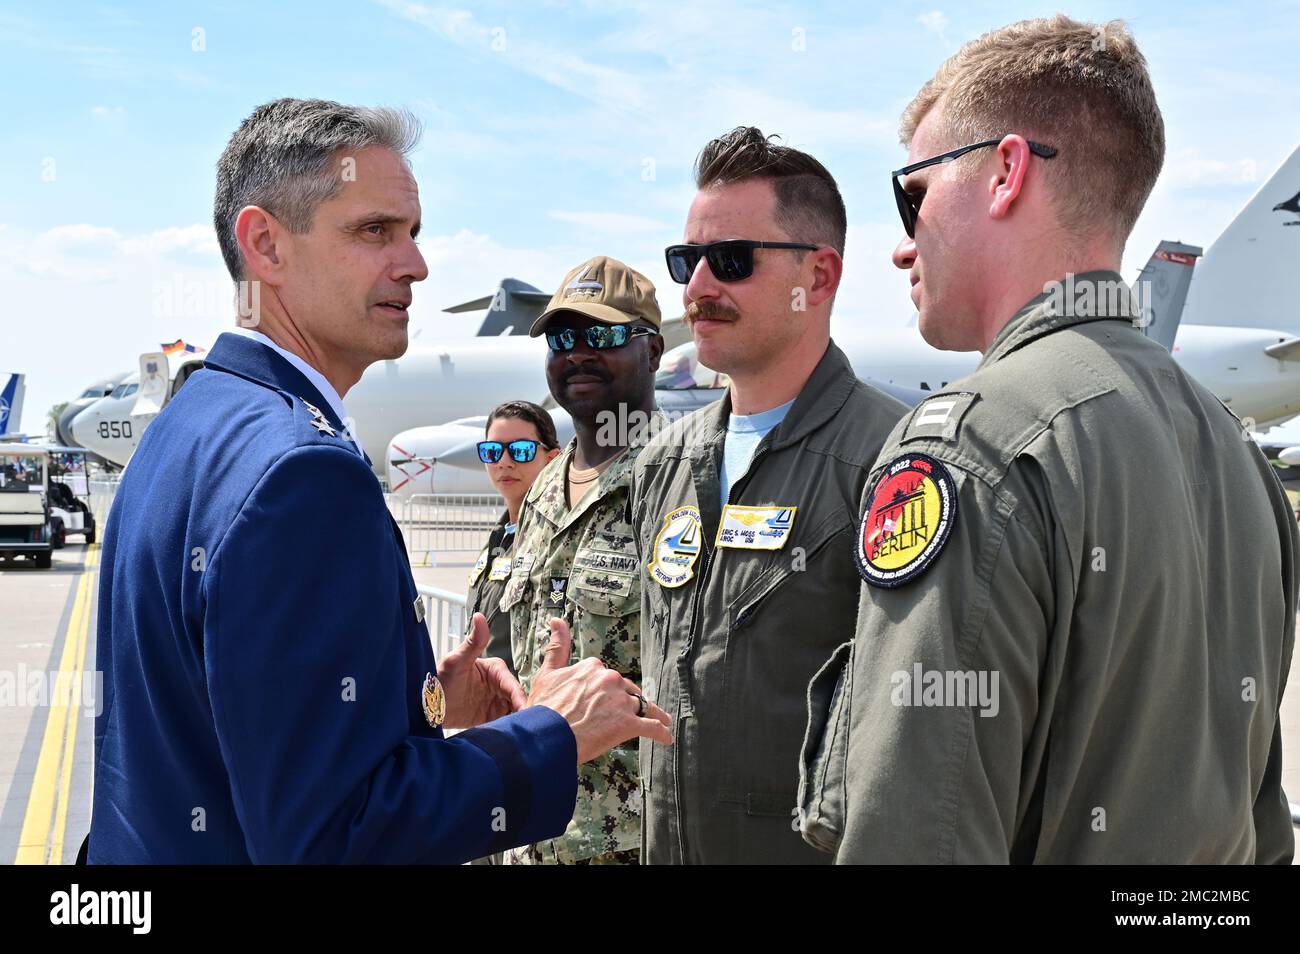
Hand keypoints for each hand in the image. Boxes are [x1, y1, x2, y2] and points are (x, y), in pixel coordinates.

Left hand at [440, 613, 526, 728]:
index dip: (519, 697)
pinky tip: (514, 737)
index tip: (525, 709)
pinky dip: (511, 728)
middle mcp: (498, 685)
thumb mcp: (456, 660)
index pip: (512, 684)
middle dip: (524, 710)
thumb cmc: (440, 679)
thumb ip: (473, 642)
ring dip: (519, 720)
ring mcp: (496, 701)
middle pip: (517, 699)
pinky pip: (506, 722)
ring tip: (524, 733)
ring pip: (514, 710)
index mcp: (495, 669)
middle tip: (528, 725)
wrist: (427, 706)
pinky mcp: (492, 716)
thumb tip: (480, 617)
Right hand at [526, 618, 672, 763]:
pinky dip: (661, 732)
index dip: (609, 690)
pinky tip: (666, 737)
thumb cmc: (543, 709)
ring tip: (662, 722)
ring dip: (654, 713)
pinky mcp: (628, 724)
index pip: (608, 677)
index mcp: (593, 667)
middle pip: (627, 690)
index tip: (607, 700)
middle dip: (628, 702)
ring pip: (644, 706)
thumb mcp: (547, 673)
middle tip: (628, 715)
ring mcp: (621, 702)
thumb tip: (556, 620)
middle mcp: (610, 680)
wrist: (546, 737)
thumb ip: (557, 647)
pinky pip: (652, 727)